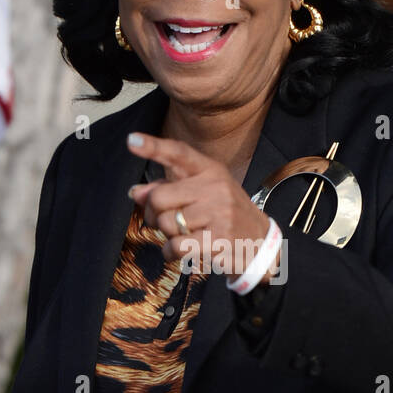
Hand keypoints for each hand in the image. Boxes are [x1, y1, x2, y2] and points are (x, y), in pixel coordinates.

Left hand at [125, 132, 279, 282]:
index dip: (154, 147)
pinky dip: (169, 252)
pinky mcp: (218, 239)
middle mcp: (215, 187)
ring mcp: (218, 212)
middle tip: (164, 221)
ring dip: (166, 234)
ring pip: (166, 223)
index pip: (179, 153)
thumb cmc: (222, 215)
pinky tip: (178, 251)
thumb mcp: (200, 194)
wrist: (259, 242)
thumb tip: (136, 193)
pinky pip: (176, 245)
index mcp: (209, 170)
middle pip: (159, 197)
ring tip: (182, 235)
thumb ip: (167, 189)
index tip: (132, 141)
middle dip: (153, 214)